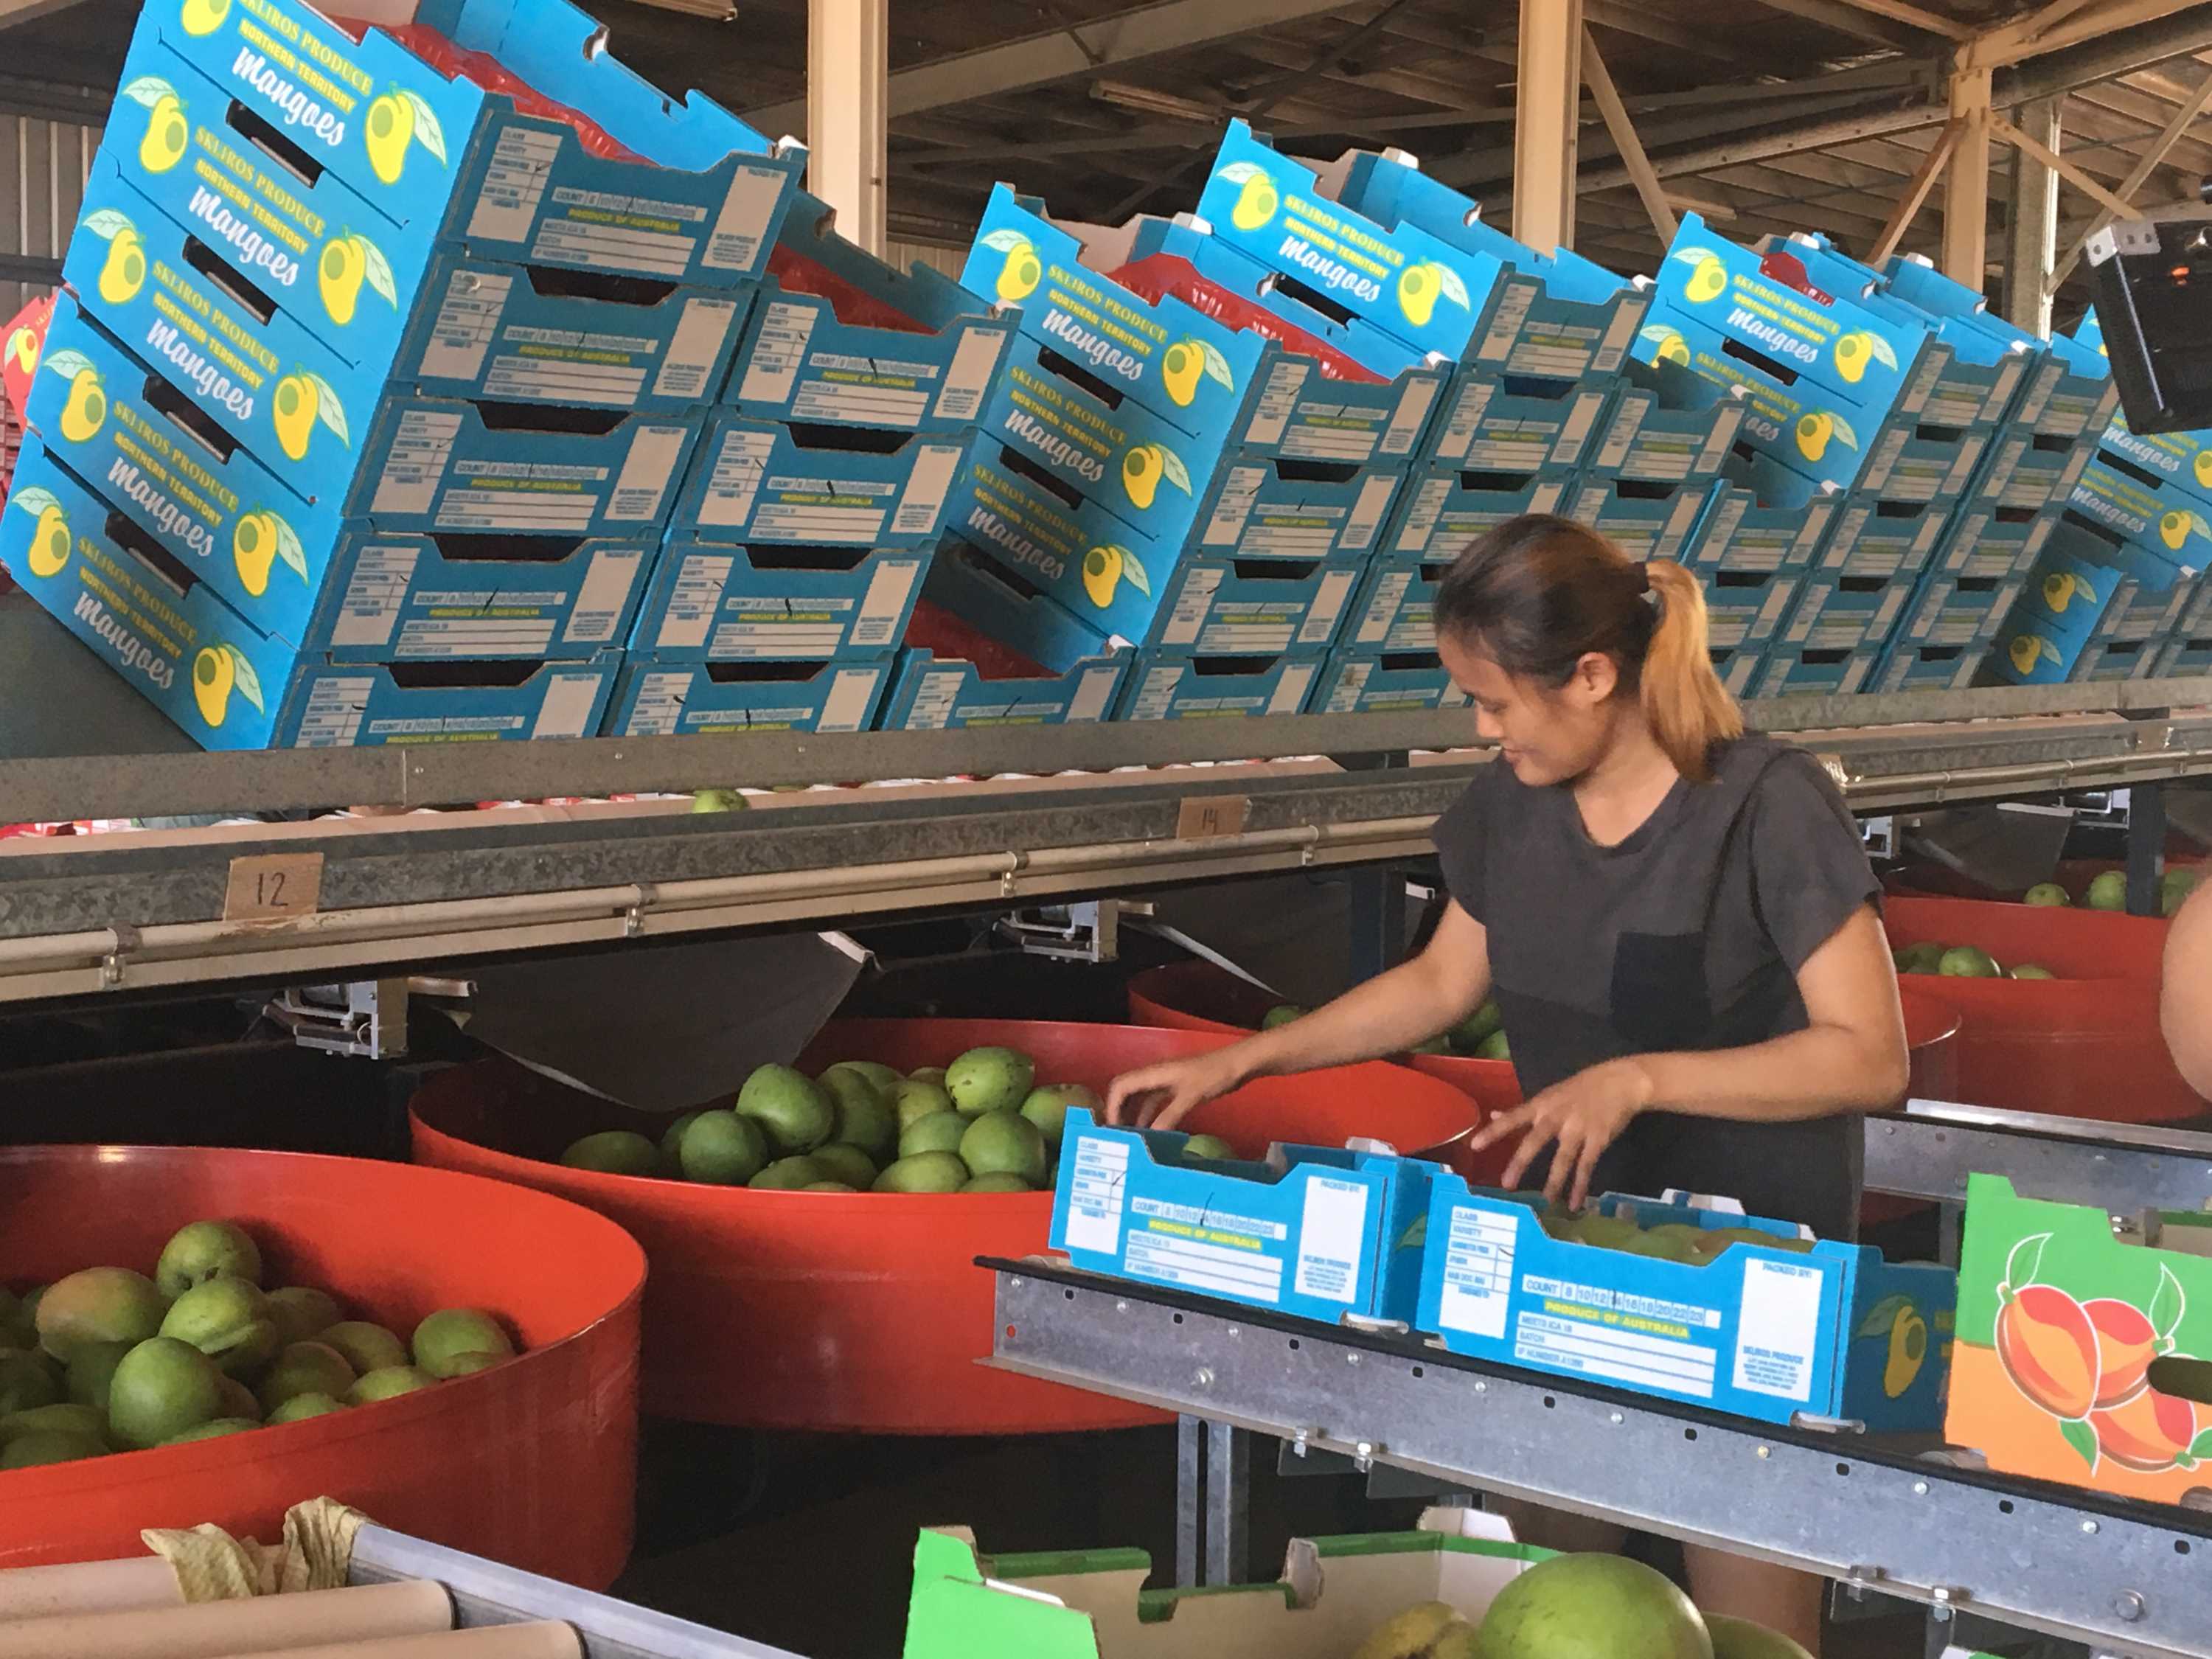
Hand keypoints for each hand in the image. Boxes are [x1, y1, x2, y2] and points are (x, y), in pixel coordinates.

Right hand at [1104, 1047, 1252, 1131]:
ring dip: (1132, 1116)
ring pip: (1139, 1098)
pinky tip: (1150, 1131)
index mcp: (1154, 1073)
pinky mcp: (1175, 1088)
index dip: (1112, 1106)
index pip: (1120, 1086)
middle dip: (1117, 1112)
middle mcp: (1154, 1075)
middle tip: (1117, 1136)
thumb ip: (1169, 1116)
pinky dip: (1148, 1116)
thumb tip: (1149, 1136)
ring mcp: (1164, 1081)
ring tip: (1131, 1138)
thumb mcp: (1191, 1097)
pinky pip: (1154, 1102)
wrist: (1237, 1064)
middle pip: (1125, 1091)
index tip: (1114, 1129)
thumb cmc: (1214, 1075)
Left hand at [1466, 1057, 1655, 1208]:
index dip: (1494, 1131)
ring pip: (1562, 1159)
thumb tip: (1493, 1115)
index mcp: (1542, 1104)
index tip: (1475, 1145)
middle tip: (1506, 1184)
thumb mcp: (1549, 1094)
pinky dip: (1580, 1186)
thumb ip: (1523, 1110)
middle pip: (1535, 1141)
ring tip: (1544, 1202)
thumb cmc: (1581, 1088)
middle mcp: (1557, 1116)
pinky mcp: (1598, 1139)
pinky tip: (1574, 1203)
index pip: (1513, 1117)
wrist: (1621, 1082)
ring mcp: (1578, 1128)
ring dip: (1553, 1182)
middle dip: (1520, 1163)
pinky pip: (1586, 1166)